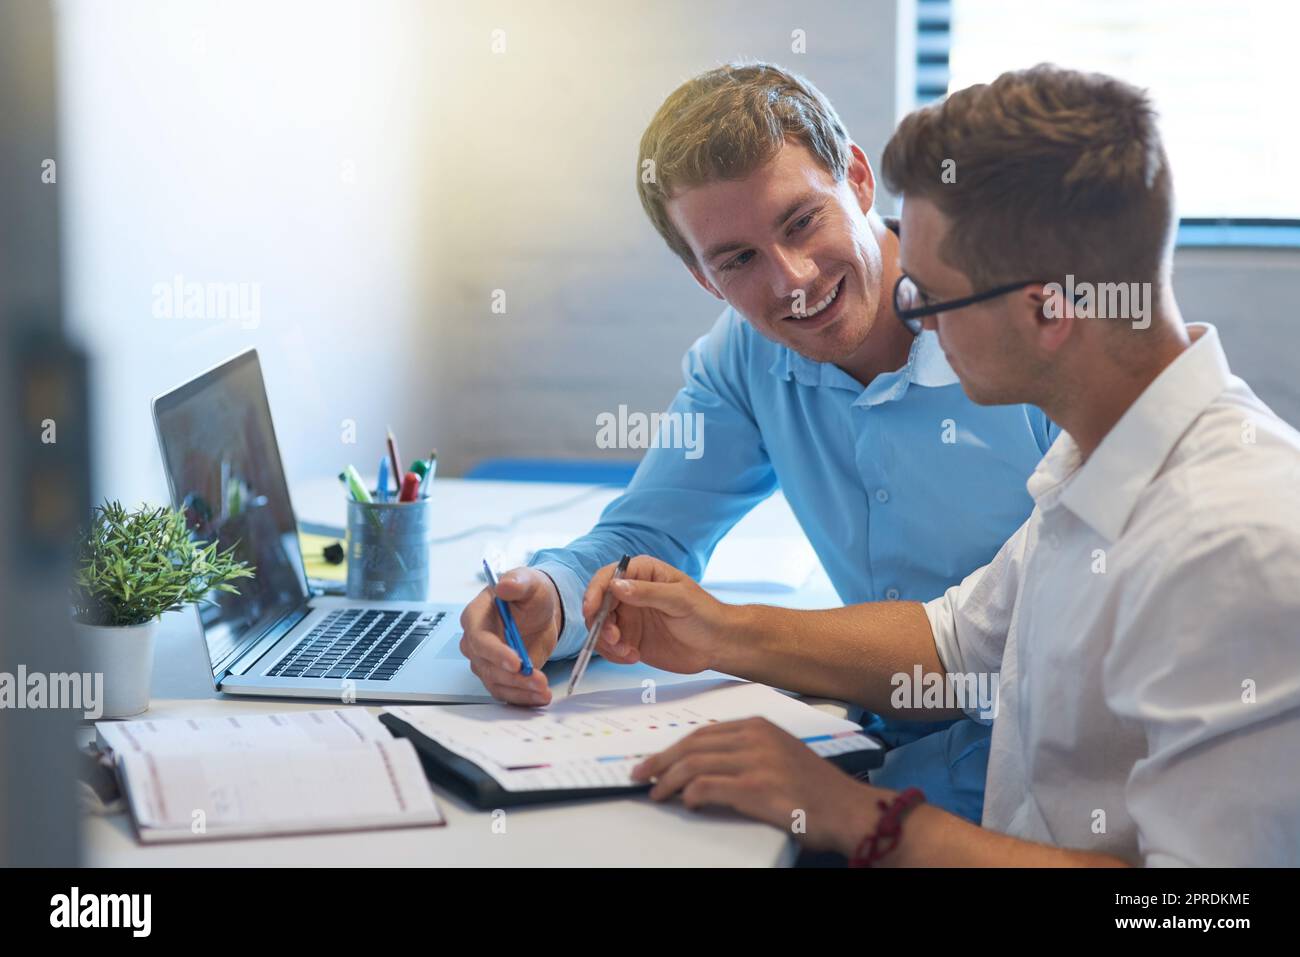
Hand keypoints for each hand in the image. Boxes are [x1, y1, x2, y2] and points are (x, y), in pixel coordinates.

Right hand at [458, 567, 560, 705]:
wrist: (540, 610)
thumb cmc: (529, 593)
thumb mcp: (528, 582)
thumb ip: (517, 583)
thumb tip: (504, 586)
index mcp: (475, 616)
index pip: (479, 639)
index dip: (496, 653)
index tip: (517, 662)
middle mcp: (475, 642)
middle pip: (486, 666)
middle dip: (513, 677)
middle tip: (538, 681)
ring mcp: (485, 661)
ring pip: (496, 683)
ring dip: (520, 690)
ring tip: (543, 692)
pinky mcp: (499, 675)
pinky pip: (506, 691)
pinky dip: (523, 698)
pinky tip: (539, 697)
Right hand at [582, 556, 729, 674]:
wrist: (717, 644)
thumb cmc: (706, 614)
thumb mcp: (679, 600)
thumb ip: (648, 592)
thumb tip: (616, 586)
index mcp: (642, 572)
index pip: (607, 577)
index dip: (595, 593)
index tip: (592, 611)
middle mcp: (631, 593)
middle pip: (598, 604)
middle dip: (600, 623)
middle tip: (615, 639)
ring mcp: (629, 616)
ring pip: (600, 627)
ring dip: (607, 642)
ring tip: (628, 652)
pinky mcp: (630, 638)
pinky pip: (610, 646)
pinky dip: (614, 654)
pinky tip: (633, 657)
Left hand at [631, 717, 887, 854]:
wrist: (848, 810)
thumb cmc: (816, 790)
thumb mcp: (780, 755)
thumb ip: (746, 752)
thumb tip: (704, 764)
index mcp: (760, 726)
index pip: (704, 732)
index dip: (674, 747)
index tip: (655, 760)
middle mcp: (756, 737)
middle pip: (693, 745)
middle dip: (661, 760)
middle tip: (641, 775)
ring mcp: (756, 761)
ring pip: (694, 764)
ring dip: (669, 781)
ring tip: (656, 793)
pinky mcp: (757, 787)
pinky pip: (708, 786)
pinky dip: (690, 795)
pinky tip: (686, 803)